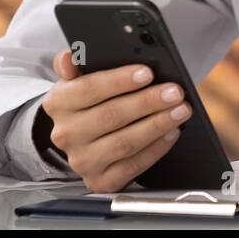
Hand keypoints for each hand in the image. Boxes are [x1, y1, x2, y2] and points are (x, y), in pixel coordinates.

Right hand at [41, 49, 191, 192]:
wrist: (81, 140)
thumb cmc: (87, 102)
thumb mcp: (77, 79)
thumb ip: (74, 63)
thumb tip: (71, 56)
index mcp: (58, 103)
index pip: (88, 89)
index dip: (119, 81)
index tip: (147, 73)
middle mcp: (66, 134)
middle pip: (111, 116)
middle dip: (148, 102)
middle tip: (174, 91)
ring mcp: (82, 161)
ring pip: (124, 142)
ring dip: (157, 125)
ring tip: (180, 110)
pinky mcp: (99, 181)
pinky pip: (132, 166)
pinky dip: (155, 148)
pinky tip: (171, 133)